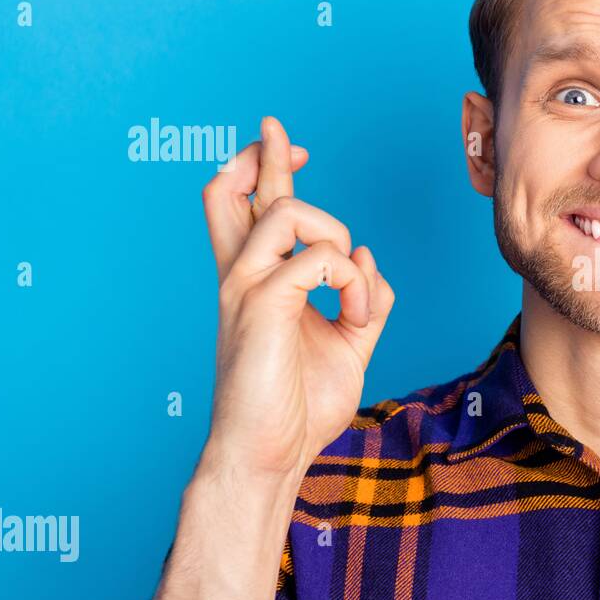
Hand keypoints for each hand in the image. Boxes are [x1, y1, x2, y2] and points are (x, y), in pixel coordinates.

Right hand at [201, 116, 395, 485]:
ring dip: (340, 241)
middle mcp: (242, 277)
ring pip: (290, 213)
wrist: (270, 455)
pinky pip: (321, 260)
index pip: (245, 210)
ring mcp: (246, 288)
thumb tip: (367, 255)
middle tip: (291, 144)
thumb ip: (361, 298)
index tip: (293, 153)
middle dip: (266, 157)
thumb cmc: (298, 406)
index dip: (264, 169)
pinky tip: (357, 320)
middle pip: (233, 191)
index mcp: (257, 284)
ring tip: (354, 297)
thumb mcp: (348, 343)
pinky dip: (354, 284)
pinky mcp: (262, 305)